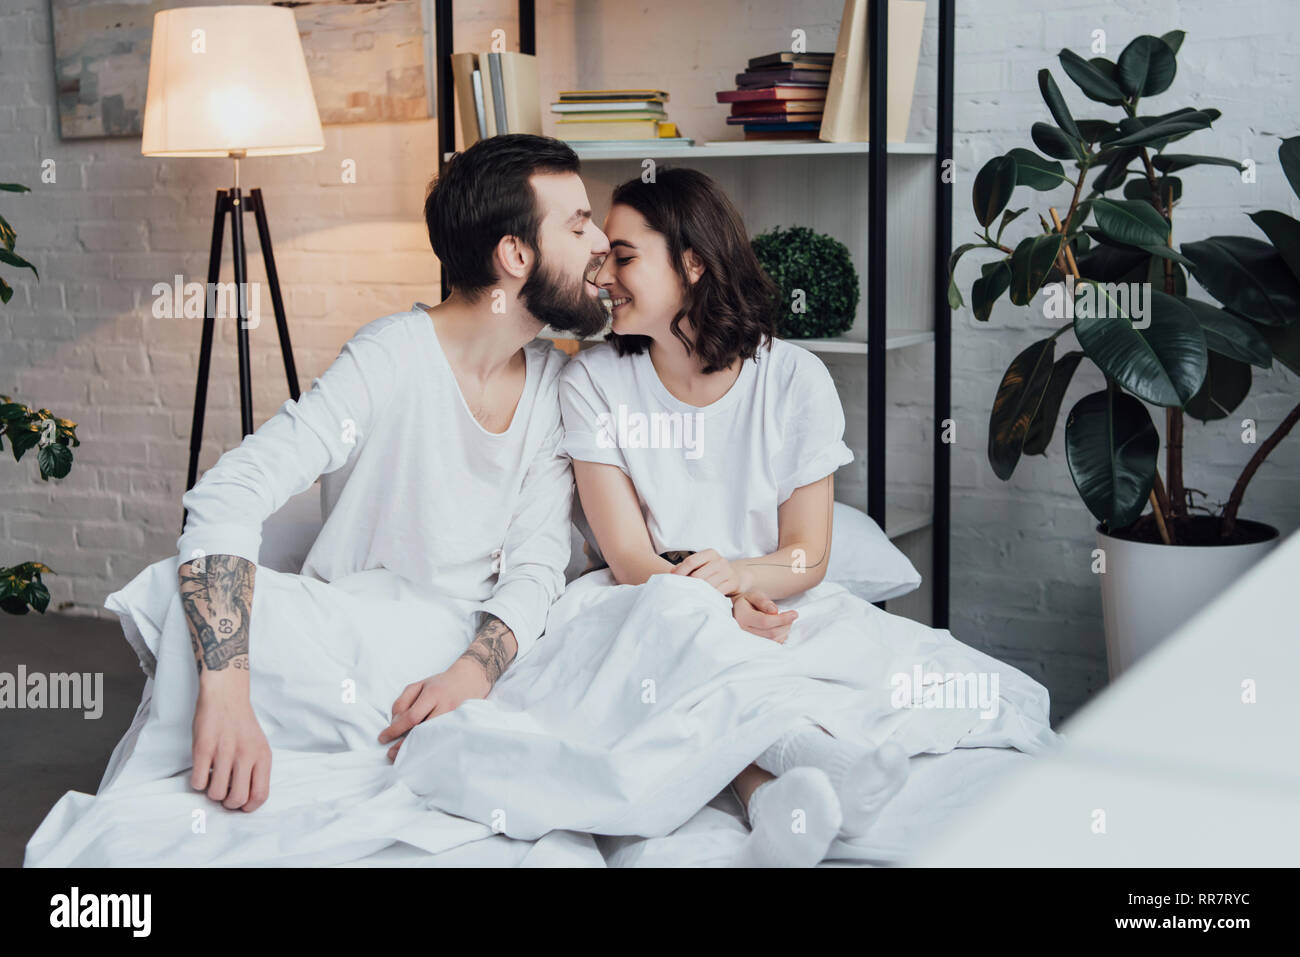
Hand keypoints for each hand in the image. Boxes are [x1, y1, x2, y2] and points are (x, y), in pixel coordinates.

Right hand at [191, 678, 271, 811]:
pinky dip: (198, 782)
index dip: (248, 806)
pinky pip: (198, 782)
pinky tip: (202, 770)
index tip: (241, 805)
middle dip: (228, 803)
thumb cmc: (241, 724)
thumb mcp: (259, 746)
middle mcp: (246, 755)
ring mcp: (225, 752)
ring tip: (213, 778)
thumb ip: (256, 769)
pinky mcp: (204, 748)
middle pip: (237, 798)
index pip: (261, 794)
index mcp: (263, 756)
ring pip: (215, 793)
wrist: (226, 696)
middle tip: (223, 793)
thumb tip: (247, 799)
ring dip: (211, 792)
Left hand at [380, 659, 490, 760]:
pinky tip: (420, 754)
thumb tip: (394, 723)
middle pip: (422, 731)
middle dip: (404, 745)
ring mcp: (455, 719)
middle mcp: (446, 708)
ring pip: (432, 739)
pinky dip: (428, 748)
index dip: (395, 730)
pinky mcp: (460, 727)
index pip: (411, 717)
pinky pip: (441, 740)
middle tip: (390, 754)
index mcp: (433, 695)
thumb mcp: (418, 685)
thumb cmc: (440, 684)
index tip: (383, 738)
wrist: (470, 681)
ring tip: (403, 757)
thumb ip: (402, 702)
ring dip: (416, 749)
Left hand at [672, 549, 752, 595]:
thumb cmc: (714, 571)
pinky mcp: (733, 583)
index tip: (672, 580)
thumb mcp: (703, 564)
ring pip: (707, 584)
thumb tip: (672, 572)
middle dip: (688, 584)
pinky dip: (708, 596)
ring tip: (690, 595)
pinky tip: (702, 598)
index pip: (691, 561)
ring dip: (697, 591)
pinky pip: (716, 592)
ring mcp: (727, 572)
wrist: (737, 575)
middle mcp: (720, 561)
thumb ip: (687, 566)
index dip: (680, 572)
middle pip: (698, 575)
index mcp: (710, 553)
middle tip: (681, 590)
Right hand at [732, 592, 797, 643]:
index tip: (794, 614)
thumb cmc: (748, 601)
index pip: (764, 621)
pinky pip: (774, 644)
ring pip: (774, 640)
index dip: (782, 619)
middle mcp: (745, 630)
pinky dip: (782, 635)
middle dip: (786, 624)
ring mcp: (750, 640)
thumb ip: (763, 601)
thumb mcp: (754, 595)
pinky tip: (781, 626)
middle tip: (792, 615)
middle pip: (771, 633)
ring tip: (785, 619)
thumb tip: (774, 611)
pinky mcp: (757, 645)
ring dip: (785, 630)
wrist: (740, 610)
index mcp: (743, 616)